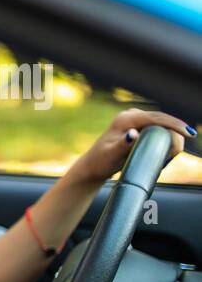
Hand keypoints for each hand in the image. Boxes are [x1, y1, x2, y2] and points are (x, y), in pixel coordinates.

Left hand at [70, 107, 193, 184]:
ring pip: (162, 125)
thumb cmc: (101, 162)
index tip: (189, 134)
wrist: (93, 166)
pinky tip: (166, 151)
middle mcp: (131, 115)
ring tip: (166, 157)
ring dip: (170, 138)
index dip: (175, 124)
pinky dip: (165, 139)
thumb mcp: (111, 155)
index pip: (157, 118)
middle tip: (173, 155)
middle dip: (175, 134)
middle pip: (162, 120)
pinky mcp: (138, 126)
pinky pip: (158, 129)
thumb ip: (122, 145)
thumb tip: (133, 134)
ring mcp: (135, 120)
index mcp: (126, 119)